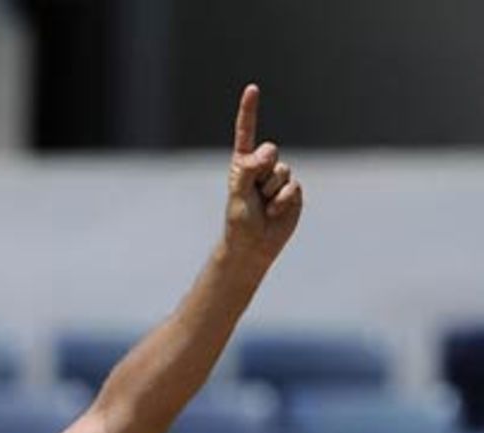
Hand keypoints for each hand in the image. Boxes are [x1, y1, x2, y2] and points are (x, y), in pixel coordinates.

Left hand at [224, 85, 302, 268]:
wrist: (253, 246)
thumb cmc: (239, 221)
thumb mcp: (237, 194)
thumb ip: (248, 169)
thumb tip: (267, 152)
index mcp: (243, 165)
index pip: (246, 134)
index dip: (250, 111)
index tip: (252, 89)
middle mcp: (262, 168)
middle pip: (270, 152)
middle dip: (264, 169)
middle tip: (255, 192)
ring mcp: (278, 179)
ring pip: (283, 171)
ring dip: (273, 191)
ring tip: (264, 207)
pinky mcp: (293, 192)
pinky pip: (293, 187)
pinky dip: (283, 201)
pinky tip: (275, 212)